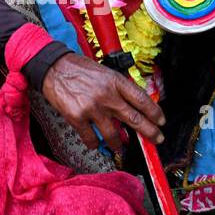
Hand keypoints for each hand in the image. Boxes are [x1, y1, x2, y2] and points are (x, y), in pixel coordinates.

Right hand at [40, 52, 164, 153]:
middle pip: (134, 119)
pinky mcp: (77, 117)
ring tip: (120, 147)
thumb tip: (132, 103)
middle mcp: (107, 95)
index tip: (161, 121)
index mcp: (116, 81)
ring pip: (113, 134)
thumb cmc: (78, 68)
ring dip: (119, 144)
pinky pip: (91, 138)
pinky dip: (94, 144)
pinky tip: (95, 143)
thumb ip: (118, 87)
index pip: (142, 100)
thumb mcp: (105, 71)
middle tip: (157, 139)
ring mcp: (92, 108)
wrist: (53, 68)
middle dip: (149, 132)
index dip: (154, 113)